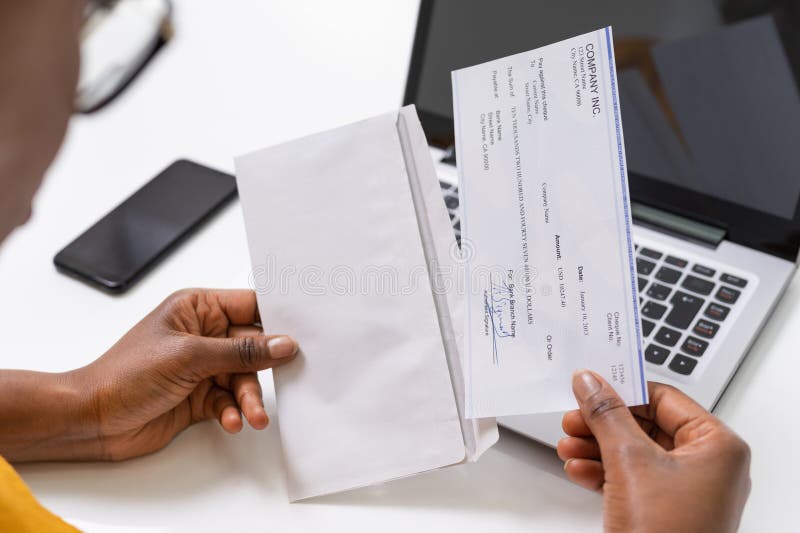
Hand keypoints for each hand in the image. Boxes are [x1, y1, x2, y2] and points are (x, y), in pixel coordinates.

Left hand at [0, 289, 296, 462]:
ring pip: (243, 378)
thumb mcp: (190, 356)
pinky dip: (232, 412)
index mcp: (197, 308)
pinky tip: (228, 421)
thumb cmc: (124, 374)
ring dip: (248, 398)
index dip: (277, 319)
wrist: (92, 419)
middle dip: (263, 369)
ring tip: (251, 415)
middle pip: (253, 347)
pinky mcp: (199, 395)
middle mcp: (202, 334)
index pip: (250, 306)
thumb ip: (241, 351)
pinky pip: (229, 401)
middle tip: (280, 382)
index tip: (303, 333)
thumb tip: (283, 344)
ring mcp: (201, 366)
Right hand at [558, 371, 750, 532]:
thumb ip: (606, 414)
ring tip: (569, 447)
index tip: (590, 386)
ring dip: (597, 448)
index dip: (623, 391)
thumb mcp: (629, 461)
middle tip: (574, 418)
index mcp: (717, 446)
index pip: (664, 398)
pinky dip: (604, 472)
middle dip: (603, 425)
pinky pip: (633, 478)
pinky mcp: (667, 510)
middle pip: (646, 425)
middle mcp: (708, 466)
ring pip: (635, 453)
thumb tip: (591, 383)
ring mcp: (688, 491)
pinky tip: (579, 470)